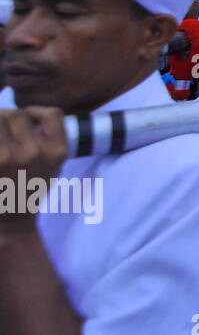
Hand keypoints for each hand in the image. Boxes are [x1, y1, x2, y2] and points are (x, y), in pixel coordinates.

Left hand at [0, 108, 67, 229]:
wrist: (10, 222)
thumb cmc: (29, 190)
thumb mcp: (54, 167)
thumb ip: (48, 140)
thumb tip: (28, 114)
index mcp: (57, 152)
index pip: (52, 114)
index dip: (36, 113)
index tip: (28, 120)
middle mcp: (35, 152)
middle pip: (15, 114)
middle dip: (6, 120)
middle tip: (2, 135)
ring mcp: (9, 157)